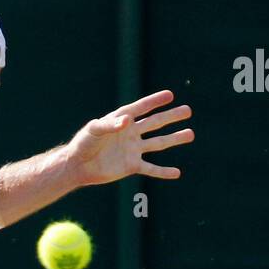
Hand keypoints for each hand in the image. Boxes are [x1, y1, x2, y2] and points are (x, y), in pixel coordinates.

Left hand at [68, 90, 193, 185]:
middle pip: (156, 123)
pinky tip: (176, 173)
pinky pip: (150, 168)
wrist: (78, 166)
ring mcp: (133, 149)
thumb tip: (128, 121)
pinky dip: (163, 171)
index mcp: (122, 119)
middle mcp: (131, 132)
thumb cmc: (84, 143)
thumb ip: (111, 124)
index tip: (170, 95)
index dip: (155, 101)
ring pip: (158, 143)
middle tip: (187, 111)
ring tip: (190, 134)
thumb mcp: (95, 129)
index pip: (142, 108)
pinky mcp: (131, 166)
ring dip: (174, 139)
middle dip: (172, 117)